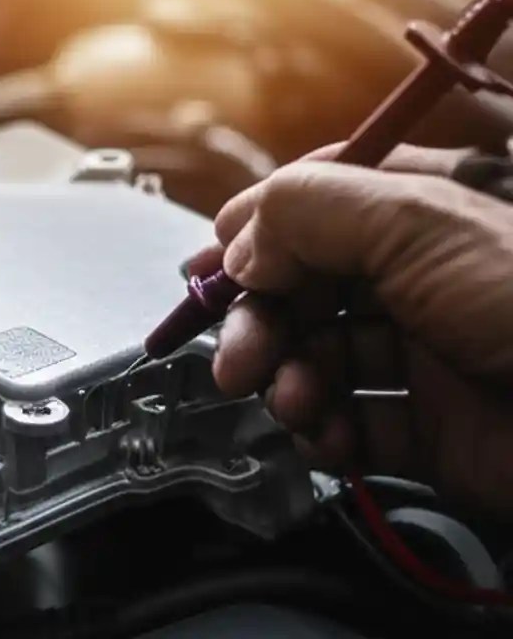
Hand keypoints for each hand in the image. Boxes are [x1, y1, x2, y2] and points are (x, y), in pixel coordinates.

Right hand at [207, 143, 512, 515]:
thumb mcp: (418, 221)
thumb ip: (309, 211)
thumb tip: (239, 242)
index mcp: (424, 212)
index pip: (318, 206)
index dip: (256, 234)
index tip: (211, 267)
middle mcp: (421, 278)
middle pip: (305, 289)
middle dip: (260, 322)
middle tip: (234, 354)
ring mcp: (427, 354)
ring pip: (320, 359)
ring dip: (287, 380)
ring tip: (291, 400)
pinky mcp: (432, 428)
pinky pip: (352, 426)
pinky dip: (324, 433)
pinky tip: (326, 436)